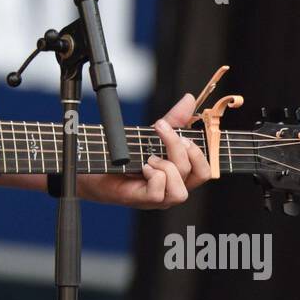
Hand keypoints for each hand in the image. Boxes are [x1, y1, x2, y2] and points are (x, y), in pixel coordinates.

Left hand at [80, 92, 211, 208]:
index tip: (180, 132)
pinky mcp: (142, 200)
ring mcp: (159, 199)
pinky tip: (142, 167)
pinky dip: (153, 175)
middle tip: (163, 132)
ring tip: (150, 158)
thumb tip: (189, 99)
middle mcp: (173, 188)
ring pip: (181, 191)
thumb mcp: (152, 135)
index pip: (206, 170)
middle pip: (198, 176)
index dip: (199, 151)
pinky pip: (159, 193)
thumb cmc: (125, 156)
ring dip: (167, 167)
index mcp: (180, 175)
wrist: (94, 168)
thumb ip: (174, 120)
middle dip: (180, 149)